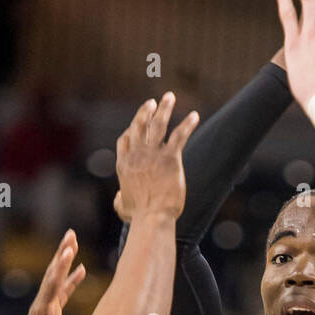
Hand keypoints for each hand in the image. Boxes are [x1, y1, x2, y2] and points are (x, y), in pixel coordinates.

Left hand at [12, 230, 85, 314]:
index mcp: (42, 312)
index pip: (53, 284)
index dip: (62, 267)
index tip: (69, 249)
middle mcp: (42, 305)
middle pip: (53, 273)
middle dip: (62, 253)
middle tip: (70, 233)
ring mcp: (46, 308)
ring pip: (57, 279)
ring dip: (65, 260)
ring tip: (74, 242)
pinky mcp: (51, 313)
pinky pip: (63, 291)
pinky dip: (71, 279)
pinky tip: (81, 270)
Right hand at [113, 92, 199, 222]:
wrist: (152, 218)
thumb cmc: (139, 216)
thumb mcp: (122, 207)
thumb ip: (119, 199)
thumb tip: (119, 197)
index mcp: (124, 164)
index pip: (125, 139)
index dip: (131, 129)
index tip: (137, 123)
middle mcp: (136, 155)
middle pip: (139, 125)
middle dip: (145, 111)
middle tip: (152, 102)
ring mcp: (153, 155)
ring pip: (157, 124)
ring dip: (164, 108)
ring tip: (169, 96)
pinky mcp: (170, 159)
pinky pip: (179, 136)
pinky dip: (187, 124)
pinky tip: (195, 115)